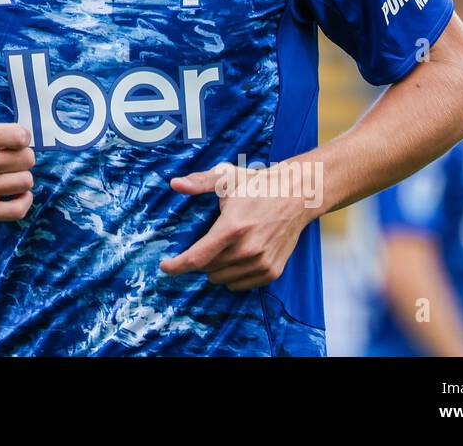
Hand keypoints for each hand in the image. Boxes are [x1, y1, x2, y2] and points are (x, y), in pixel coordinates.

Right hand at [0, 49, 34, 220]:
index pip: (20, 136)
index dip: (21, 135)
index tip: (12, 137)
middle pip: (25, 160)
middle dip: (22, 156)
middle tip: (10, 155)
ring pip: (24, 183)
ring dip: (22, 177)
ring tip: (10, 172)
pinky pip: (16, 210)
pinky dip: (22, 201)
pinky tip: (14, 191)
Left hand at [159, 161, 315, 290]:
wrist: (297, 196)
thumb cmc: (259, 186)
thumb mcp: (227, 178)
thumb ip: (199, 182)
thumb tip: (175, 184)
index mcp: (232, 228)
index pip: (197, 258)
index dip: (177, 266)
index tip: (165, 266)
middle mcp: (247, 249)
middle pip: (208, 270)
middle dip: (200, 260)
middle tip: (208, 242)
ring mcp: (261, 263)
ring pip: (223, 280)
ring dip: (217, 269)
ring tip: (225, 247)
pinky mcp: (272, 271)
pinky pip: (241, 285)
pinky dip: (234, 276)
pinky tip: (238, 257)